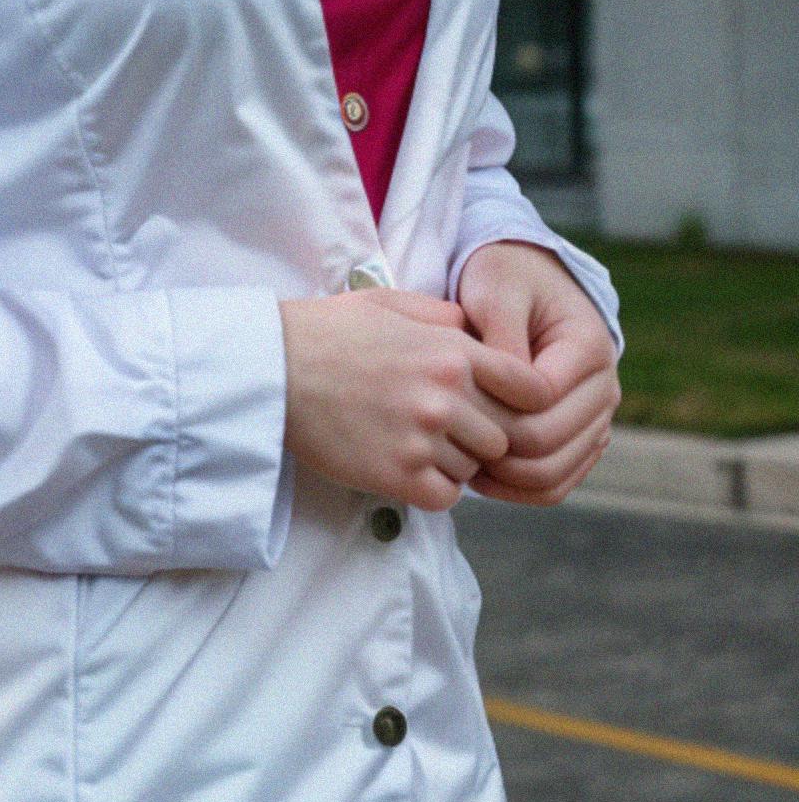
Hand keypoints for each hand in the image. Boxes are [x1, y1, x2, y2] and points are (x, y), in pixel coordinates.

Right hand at [280, 287, 550, 512]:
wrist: (270, 370)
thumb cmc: (327, 332)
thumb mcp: (391, 304)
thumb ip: (445, 317)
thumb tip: (480, 331)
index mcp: (452, 351)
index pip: (531, 389)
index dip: (524, 401)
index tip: (501, 405)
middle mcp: (446, 396)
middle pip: (506, 435)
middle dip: (484, 433)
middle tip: (449, 427)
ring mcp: (423, 438)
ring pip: (475, 467)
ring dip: (454, 461)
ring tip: (414, 441)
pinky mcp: (397, 476)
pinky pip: (447, 496)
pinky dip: (433, 488)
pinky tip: (406, 467)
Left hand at [456, 241, 620, 505]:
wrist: (523, 283)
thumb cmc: (503, 280)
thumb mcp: (496, 290)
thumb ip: (501, 334)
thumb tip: (510, 386)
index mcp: (590, 349)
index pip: (542, 402)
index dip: (493, 411)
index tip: (450, 403)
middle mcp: (604, 390)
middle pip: (550, 446)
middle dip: (494, 448)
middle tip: (446, 440)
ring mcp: (594, 421)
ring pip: (555, 476)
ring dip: (505, 477)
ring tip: (458, 460)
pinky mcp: (578, 443)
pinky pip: (554, 486)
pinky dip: (517, 491)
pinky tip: (477, 476)